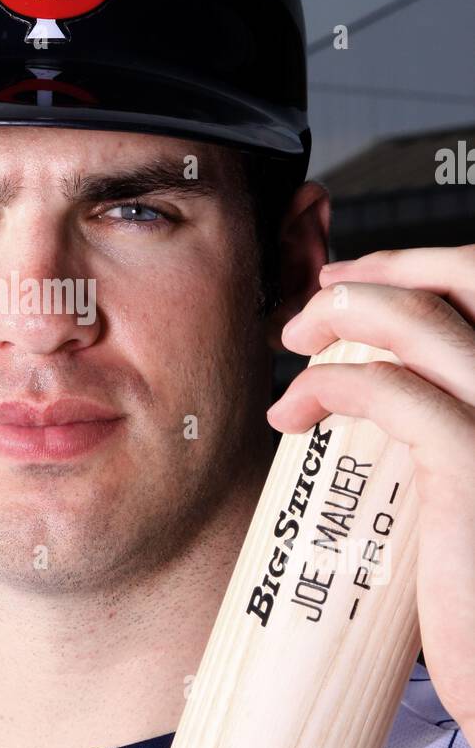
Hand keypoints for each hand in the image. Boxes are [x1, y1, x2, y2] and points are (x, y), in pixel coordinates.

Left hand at [265, 246, 474, 747]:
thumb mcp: (472, 480)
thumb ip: (450, 420)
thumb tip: (385, 382)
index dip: (421, 267)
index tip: (356, 283)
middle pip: (466, 277)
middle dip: (382, 268)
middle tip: (318, 297)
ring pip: (418, 320)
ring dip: (340, 314)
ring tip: (294, 341)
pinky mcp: (473, 465)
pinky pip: (387, 391)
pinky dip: (324, 385)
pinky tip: (290, 414)